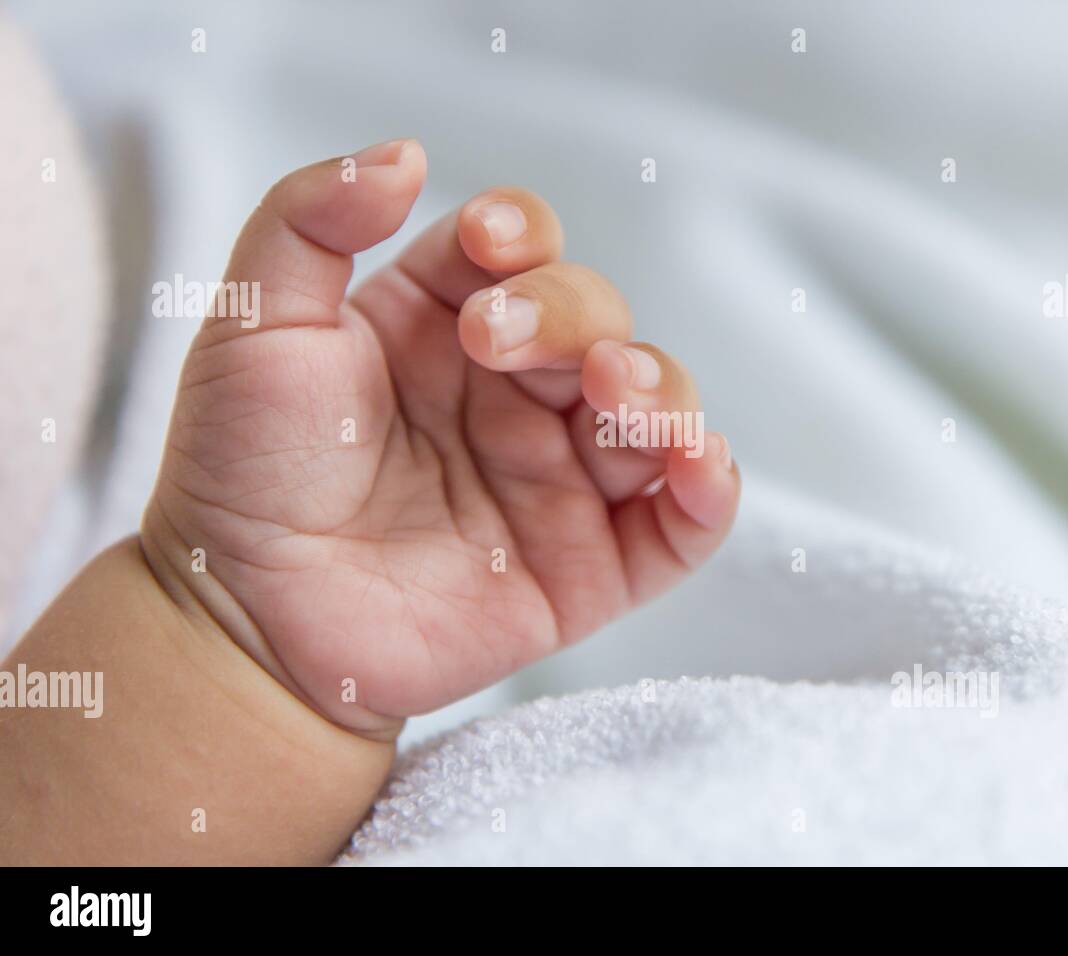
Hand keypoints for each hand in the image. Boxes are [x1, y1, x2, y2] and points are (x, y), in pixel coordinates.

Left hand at [141, 139, 739, 735]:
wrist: (247, 619)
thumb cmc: (242, 474)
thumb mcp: (252, 328)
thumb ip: (309, 223)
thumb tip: (406, 155)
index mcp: (447, 326)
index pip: (521, 250)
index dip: (520, 234)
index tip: (485, 246)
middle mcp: (515, 394)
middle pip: (595, 318)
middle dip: (566, 315)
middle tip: (495, 344)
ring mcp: (560, 479)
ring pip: (657, 407)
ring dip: (656, 387)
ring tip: (610, 393)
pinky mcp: (591, 566)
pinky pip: (681, 525)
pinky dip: (711, 491)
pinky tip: (696, 465)